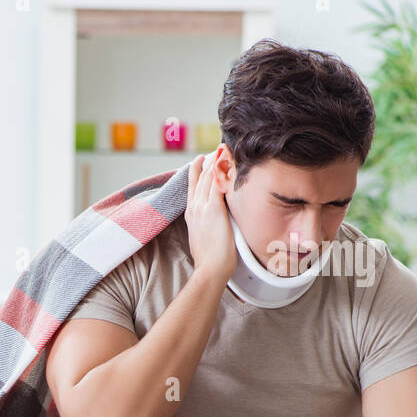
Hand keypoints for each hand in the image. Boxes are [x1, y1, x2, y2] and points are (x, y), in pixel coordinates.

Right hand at [185, 147, 237, 282]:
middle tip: (216, 149)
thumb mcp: (202, 238)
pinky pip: (218, 182)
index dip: (197, 172)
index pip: (193, 187)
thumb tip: (214, 224)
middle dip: (208, 162)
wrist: (209, 268)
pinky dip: (221, 170)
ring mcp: (202, 206)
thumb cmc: (209, 260)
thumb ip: (206, 225)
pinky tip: (226, 159)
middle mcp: (194, 207)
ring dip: (215, 161)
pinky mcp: (214, 208)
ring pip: (208, 177)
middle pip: (200, 178)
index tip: (202, 161)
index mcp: (190, 214)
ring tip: (222, 149)